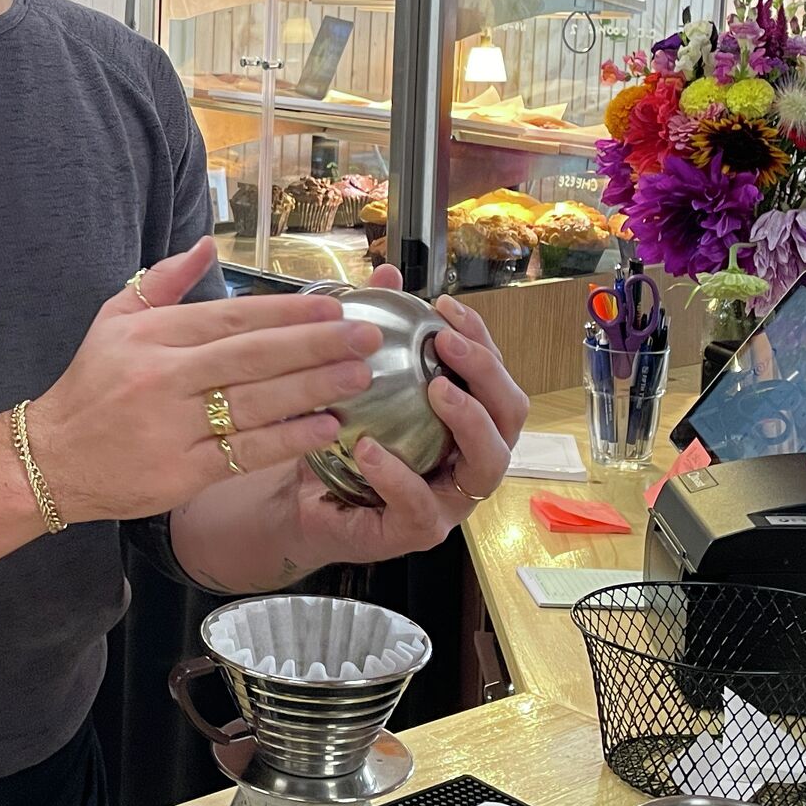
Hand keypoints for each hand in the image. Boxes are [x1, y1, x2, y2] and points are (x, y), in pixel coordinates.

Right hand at [27, 237, 382, 524]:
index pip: (231, 318)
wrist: (51, 459)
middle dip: (315, 346)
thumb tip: (207, 245)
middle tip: (365, 336)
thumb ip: (164, 280)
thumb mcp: (115, 319)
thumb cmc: (91, 385)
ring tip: (359, 376)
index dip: (286, 312)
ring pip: (256, 405)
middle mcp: (164, 378)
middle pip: (252, 358)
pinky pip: (245, 453)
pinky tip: (327, 428)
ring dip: (313, 390)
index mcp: (153, 336)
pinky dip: (289, 440)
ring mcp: (173, 428)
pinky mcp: (181, 473)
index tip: (334, 305)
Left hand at [287, 271, 529, 565]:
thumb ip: (375, 328)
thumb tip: (388, 273)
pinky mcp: (415, 532)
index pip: (495, 378)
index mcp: (464, 424)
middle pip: (510, 418)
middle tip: (447, 342)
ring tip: (437, 388)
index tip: (445, 306)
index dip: (481, 340)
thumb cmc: (338, 438)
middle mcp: (467, 462)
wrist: (296, 500)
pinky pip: (420, 506)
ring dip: (468, 420)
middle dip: (487, 373)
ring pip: (488, 465)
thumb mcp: (353, 378)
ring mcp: (449, 500)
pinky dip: (398, 475)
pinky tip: (370, 448)